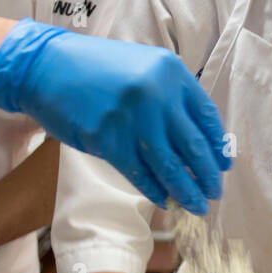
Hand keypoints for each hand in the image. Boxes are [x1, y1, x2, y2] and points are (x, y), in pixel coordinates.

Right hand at [0, 19, 231, 212]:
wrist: (47, 67)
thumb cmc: (98, 69)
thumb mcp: (144, 68)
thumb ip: (171, 96)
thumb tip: (198, 140)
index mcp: (171, 72)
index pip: (207, 116)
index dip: (218, 146)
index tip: (224, 166)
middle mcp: (157, 94)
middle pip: (194, 146)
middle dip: (207, 175)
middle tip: (214, 193)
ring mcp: (133, 118)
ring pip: (170, 166)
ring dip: (187, 191)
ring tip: (196, 206)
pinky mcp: (108, 140)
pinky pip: (140, 173)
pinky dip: (155, 191)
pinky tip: (165, 201)